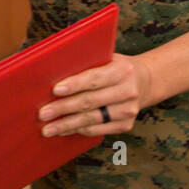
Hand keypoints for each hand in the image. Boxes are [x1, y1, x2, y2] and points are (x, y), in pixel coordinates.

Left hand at [37, 53, 151, 136]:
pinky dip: (78, 130)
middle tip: (43, 113)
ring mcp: (128, 111)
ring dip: (67, 125)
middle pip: (90, 102)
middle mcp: (128, 91)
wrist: (145, 82)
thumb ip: (88, 63)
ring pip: (91, 119)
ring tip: (47, 128)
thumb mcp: (108, 58)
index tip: (55, 90)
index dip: (74, 85)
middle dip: (63, 108)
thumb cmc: (116, 67)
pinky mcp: (126, 125)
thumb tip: (54, 71)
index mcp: (122, 70)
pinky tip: (63, 131)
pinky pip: (97, 130)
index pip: (94, 78)